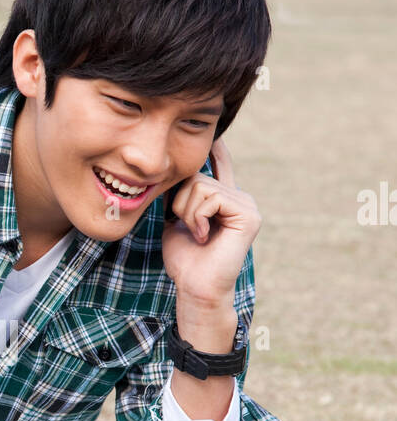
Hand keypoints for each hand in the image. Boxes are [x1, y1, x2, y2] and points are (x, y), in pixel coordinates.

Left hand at [161, 137, 261, 306]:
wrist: (195, 287)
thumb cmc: (185, 260)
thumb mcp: (176, 220)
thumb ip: (179, 196)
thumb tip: (172, 171)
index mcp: (225, 199)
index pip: (221, 165)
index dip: (216, 148)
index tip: (214, 133)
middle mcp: (240, 198)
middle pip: (197, 176)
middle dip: (180, 202)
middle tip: (189, 229)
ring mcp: (247, 205)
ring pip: (201, 186)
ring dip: (187, 212)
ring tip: (197, 234)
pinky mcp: (248, 215)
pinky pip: (212, 198)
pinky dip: (198, 217)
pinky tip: (205, 237)